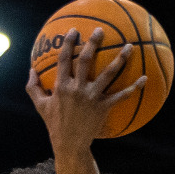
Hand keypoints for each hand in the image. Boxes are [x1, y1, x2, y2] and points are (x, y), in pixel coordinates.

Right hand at [24, 27, 144, 151]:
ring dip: (120, 59)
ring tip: (129, 46)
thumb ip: (33, 87)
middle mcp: (77, 89)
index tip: (74, 30)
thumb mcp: (40, 105)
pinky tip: (144, 78)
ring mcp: (92, 97)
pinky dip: (133, 88)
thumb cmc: (54, 123)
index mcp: (61, 86)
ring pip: (108, 74)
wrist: (69, 143)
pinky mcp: (103, 107)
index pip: (64, 59)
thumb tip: (30, 70)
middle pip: (85, 61)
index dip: (68, 43)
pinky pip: (121, 95)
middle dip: (93, 43)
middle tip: (101, 30)